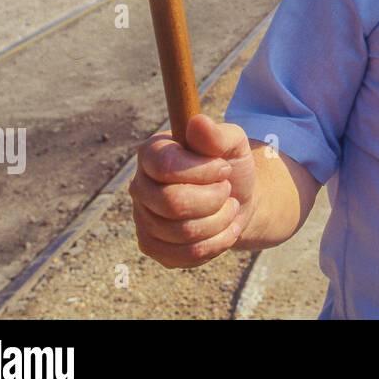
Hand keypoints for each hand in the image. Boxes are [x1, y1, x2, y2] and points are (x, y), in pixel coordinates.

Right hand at [130, 114, 255, 267]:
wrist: (237, 200)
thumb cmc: (230, 165)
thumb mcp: (234, 143)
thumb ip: (218, 134)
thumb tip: (198, 122)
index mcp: (152, 153)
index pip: (165, 165)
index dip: (202, 170)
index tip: (224, 167)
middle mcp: (140, 186)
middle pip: (172, 203)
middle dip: (213, 198)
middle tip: (227, 190)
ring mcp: (143, 219)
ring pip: (182, 232)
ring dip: (219, 221)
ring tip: (229, 207)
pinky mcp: (153, 247)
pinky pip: (184, 256)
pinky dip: (216, 243)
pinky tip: (225, 228)